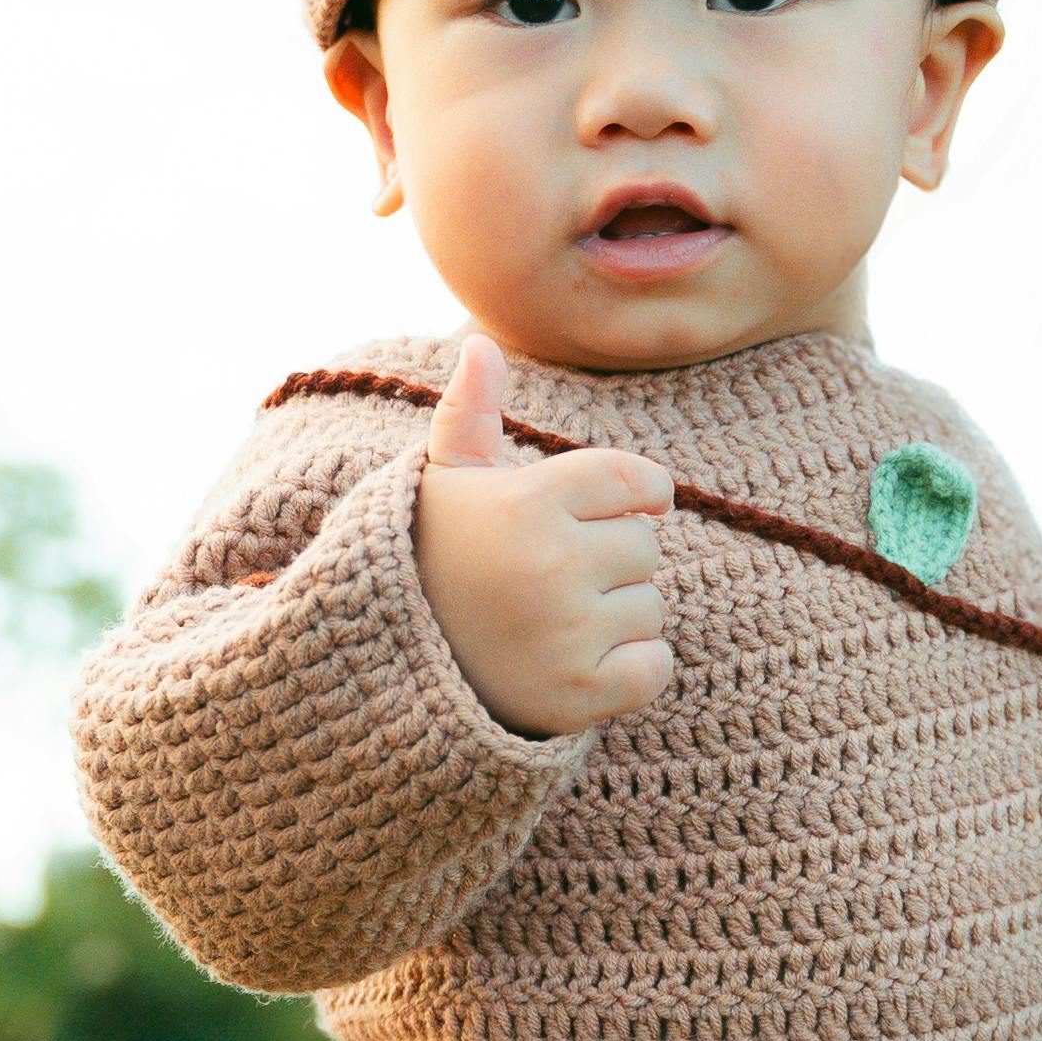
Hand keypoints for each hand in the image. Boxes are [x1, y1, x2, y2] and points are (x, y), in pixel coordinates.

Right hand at [412, 334, 674, 737]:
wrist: (386, 671)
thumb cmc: (427, 561)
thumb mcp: (441, 485)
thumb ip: (469, 414)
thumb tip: (480, 343)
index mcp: (526, 503)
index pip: (634, 481)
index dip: (634, 492)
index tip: (619, 506)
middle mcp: (551, 566)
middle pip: (644, 546)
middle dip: (609, 557)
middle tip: (549, 578)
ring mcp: (567, 636)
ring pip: (650, 607)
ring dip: (616, 616)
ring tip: (551, 623)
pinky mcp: (580, 697)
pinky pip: (655, 668)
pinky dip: (630, 671)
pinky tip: (574, 664)